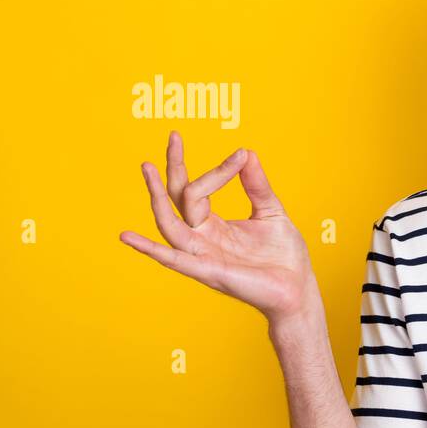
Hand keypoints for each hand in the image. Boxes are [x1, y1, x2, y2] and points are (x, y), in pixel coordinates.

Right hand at [119, 131, 317, 323]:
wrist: (298, 290)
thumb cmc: (285, 256)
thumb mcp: (271, 212)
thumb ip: (256, 185)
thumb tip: (247, 152)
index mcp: (213, 225)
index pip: (199, 190)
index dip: (218, 170)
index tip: (241, 154)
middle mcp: (201, 238)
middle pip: (177, 200)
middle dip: (173, 169)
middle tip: (173, 137)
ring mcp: (202, 255)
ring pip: (169, 225)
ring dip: (157, 197)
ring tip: (149, 169)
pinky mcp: (209, 272)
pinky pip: (174, 260)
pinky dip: (150, 249)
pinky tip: (128, 237)